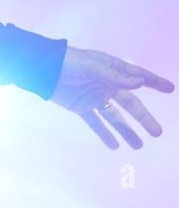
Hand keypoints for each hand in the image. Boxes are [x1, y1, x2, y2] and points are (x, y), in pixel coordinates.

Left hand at [51, 47, 173, 148]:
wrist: (40, 68)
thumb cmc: (66, 61)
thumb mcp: (91, 66)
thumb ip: (115, 76)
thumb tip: (140, 82)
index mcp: (112, 70)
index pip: (138, 77)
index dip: (154, 82)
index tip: (170, 89)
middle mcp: (106, 85)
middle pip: (130, 104)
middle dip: (144, 118)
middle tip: (158, 133)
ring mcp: (94, 97)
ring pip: (115, 117)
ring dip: (126, 131)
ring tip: (138, 146)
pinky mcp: (80, 107)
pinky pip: (95, 122)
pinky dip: (104, 134)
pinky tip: (114, 146)